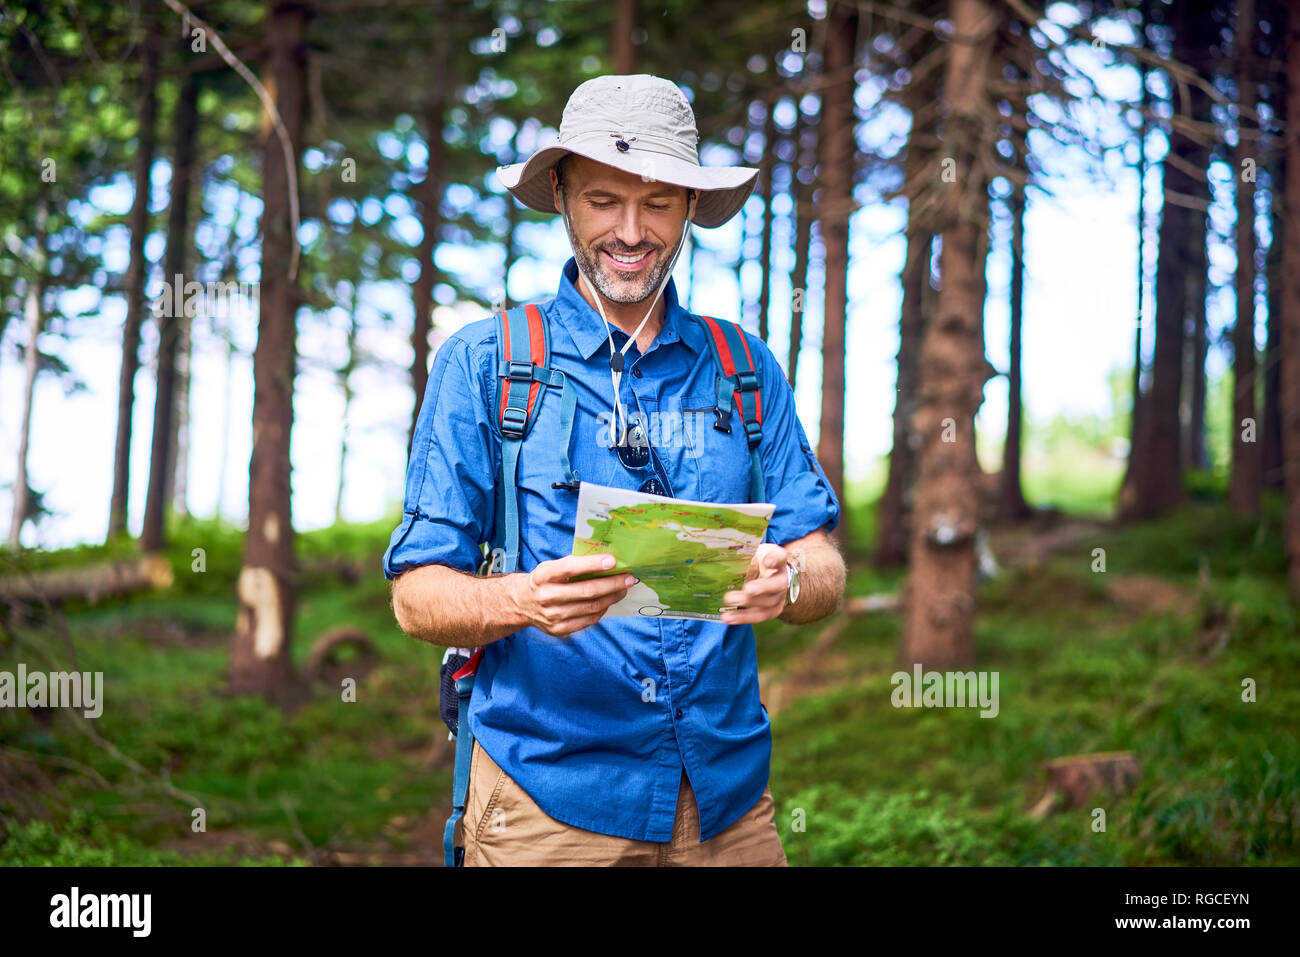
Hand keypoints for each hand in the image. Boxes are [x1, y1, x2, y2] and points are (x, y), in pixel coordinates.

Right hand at [510, 554, 633, 636]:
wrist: (521, 604)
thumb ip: (574, 564)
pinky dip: (602, 610)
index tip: (613, 561)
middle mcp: (546, 597)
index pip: (570, 568)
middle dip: (612, 584)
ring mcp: (552, 616)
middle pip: (586, 591)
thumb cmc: (543, 581)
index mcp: (543, 576)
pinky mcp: (559, 629)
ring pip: (591, 607)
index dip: (593, 564)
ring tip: (623, 589)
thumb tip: (606, 561)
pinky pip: (589, 620)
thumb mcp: (551, 567)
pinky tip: (608, 601)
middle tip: (628, 578)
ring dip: (612, 597)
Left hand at [720, 543, 787, 624]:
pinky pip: (760, 616)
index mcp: (778, 560)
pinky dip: (744, 617)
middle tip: (748, 589)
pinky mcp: (772, 610)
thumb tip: (722, 549)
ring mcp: (778, 596)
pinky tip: (728, 617)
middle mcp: (782, 579)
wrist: (771, 575)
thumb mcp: (754, 549)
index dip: (774, 559)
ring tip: (730, 603)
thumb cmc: (758, 560)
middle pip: (777, 585)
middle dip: (762, 588)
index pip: (780, 557)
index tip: (767, 561)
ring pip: (768, 604)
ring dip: (749, 605)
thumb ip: (745, 550)